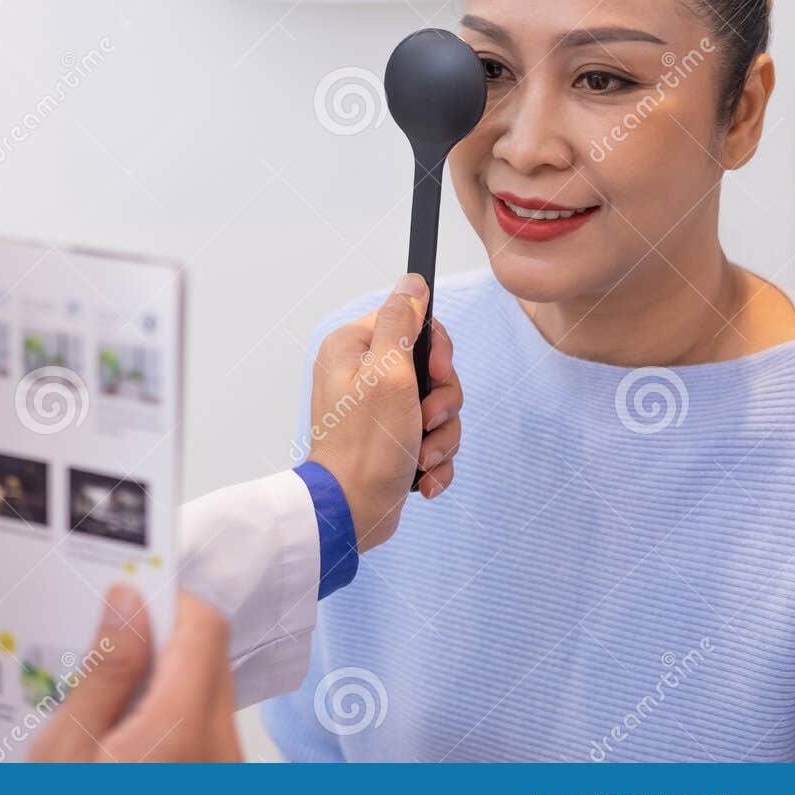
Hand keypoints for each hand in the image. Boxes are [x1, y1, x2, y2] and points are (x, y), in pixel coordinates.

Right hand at [31, 585, 241, 762]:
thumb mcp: (66, 751)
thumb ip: (104, 675)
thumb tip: (127, 601)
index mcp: (182, 730)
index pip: (202, 627)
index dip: (166, 601)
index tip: (122, 599)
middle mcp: (221, 747)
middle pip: (208, 655)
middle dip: (160, 639)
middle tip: (103, 648)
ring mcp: (225, 766)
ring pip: (208, 688)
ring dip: (164, 677)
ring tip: (107, 696)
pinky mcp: (218, 778)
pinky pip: (204, 724)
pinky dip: (170, 712)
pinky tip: (124, 731)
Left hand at [308, 273, 463, 551]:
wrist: (352, 512)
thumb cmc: (366, 444)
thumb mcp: (388, 372)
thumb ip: (401, 322)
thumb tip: (412, 282)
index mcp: (354, 349)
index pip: (413, 323)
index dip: (437, 351)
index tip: (439, 374)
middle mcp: (362, 375)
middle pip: (433, 369)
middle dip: (443, 402)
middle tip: (427, 420)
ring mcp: (378, 411)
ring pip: (438, 407)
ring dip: (441, 436)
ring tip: (422, 456)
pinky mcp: (392, 441)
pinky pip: (433, 439)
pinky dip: (435, 460)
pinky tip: (421, 477)